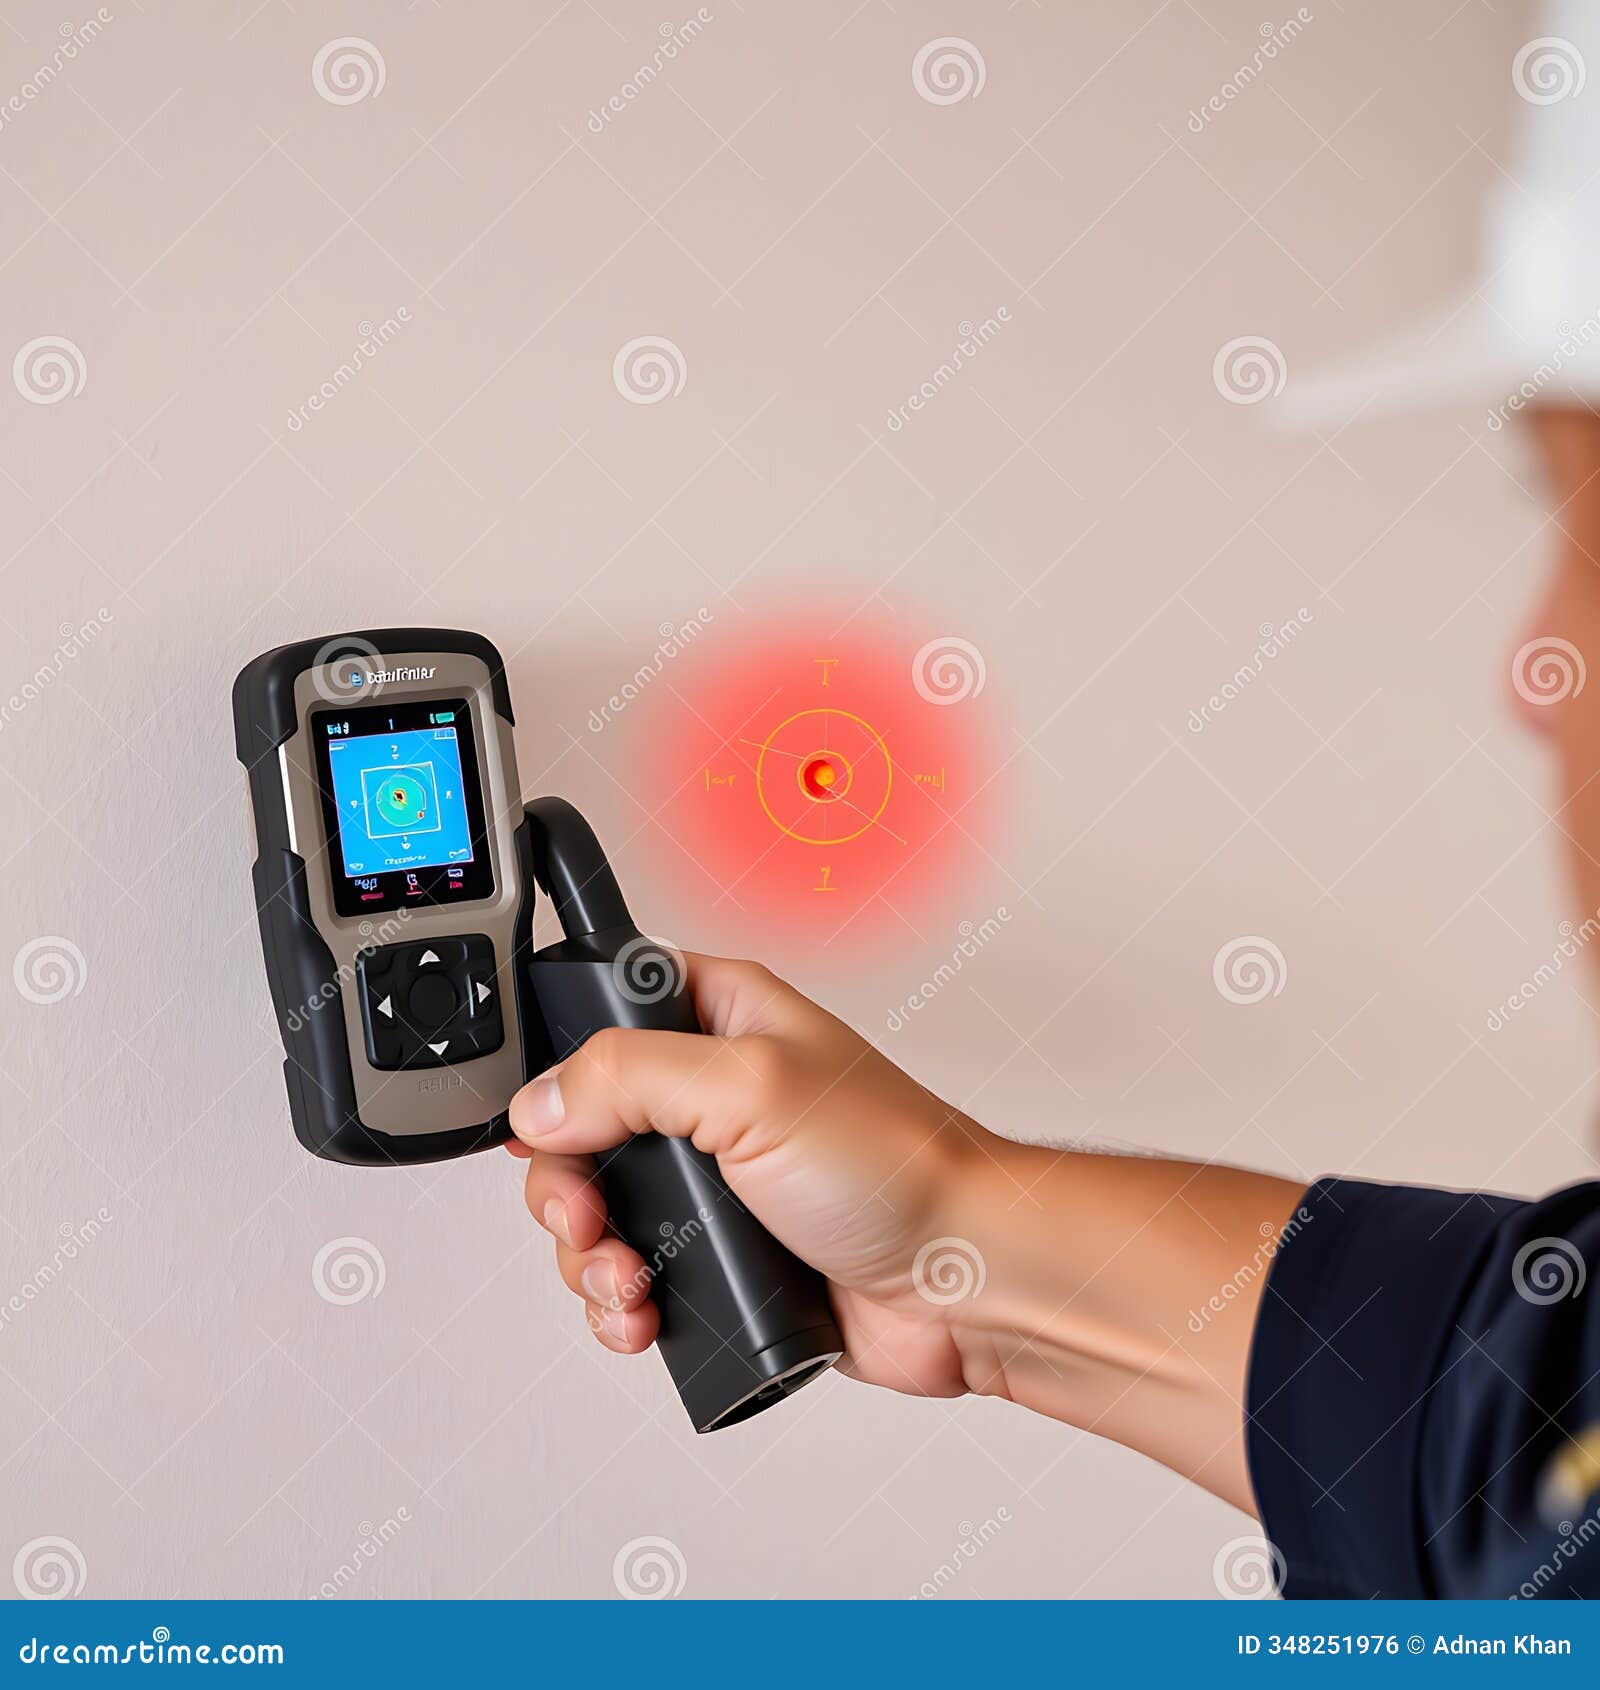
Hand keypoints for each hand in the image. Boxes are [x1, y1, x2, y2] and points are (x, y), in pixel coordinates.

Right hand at [506, 953, 980, 1398]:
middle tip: (588, 1216)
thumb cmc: (898, 1165)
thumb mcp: (752, 1087)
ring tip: (630, 1280)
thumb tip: (541, 1101)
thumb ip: (631, 1076)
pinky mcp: (722, 1255)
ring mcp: (716, 1180)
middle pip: (581, 1126)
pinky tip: (644, 1315)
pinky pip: (634, 1274)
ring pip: (598, 1210)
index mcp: (723, 1018)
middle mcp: (713, 1094)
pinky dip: (621, 1302)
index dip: (563, 1063)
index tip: (549, 1119)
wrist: (965, 1281)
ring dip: (591, 1255)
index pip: (605, 1009)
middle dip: (566, 1184)